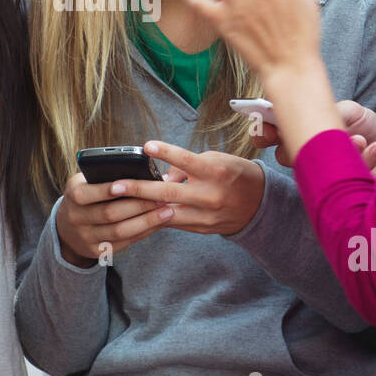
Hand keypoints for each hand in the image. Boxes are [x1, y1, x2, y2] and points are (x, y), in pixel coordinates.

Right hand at [55, 172, 174, 267]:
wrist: (67, 227)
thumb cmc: (86, 195)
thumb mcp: (86, 181)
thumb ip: (106, 176)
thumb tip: (141, 170)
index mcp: (73, 195)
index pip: (91, 193)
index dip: (110, 190)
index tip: (136, 183)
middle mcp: (76, 218)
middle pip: (110, 213)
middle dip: (139, 205)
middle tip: (163, 196)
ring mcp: (86, 237)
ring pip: (120, 231)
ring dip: (146, 221)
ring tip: (167, 211)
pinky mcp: (97, 252)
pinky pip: (125, 242)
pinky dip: (144, 232)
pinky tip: (159, 223)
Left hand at [100, 141, 265, 236]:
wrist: (259, 204)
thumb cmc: (234, 175)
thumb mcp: (216, 160)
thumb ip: (188, 166)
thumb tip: (163, 175)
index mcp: (215, 171)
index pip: (186, 160)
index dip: (165, 152)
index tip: (146, 146)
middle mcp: (210, 195)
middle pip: (169, 193)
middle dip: (139, 190)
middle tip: (116, 186)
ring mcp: (206, 215)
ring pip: (167, 214)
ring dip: (141, 209)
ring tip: (119, 203)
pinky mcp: (202, 229)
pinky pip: (174, 223)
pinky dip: (155, 217)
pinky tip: (137, 214)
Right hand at [249, 104, 375, 169]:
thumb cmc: (369, 128)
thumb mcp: (350, 111)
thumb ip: (329, 111)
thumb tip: (312, 118)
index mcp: (303, 132)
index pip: (272, 135)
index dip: (264, 132)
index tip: (267, 129)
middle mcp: (308, 155)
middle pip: (285, 155)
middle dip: (296, 146)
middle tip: (313, 139)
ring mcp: (322, 174)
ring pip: (315, 169)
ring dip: (337, 150)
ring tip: (359, 139)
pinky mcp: (342, 189)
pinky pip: (344, 180)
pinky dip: (364, 158)